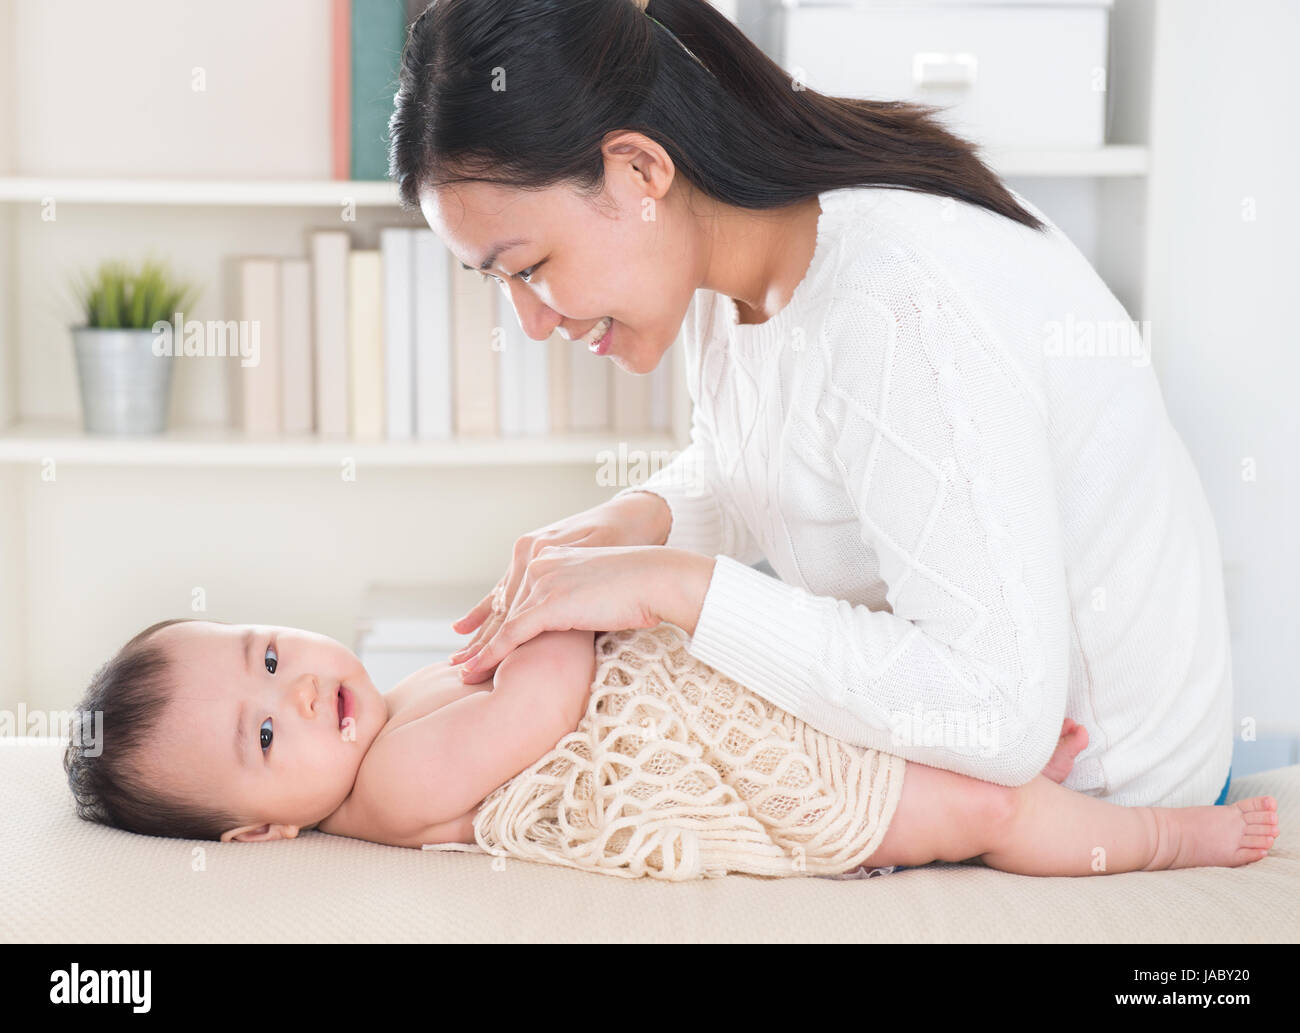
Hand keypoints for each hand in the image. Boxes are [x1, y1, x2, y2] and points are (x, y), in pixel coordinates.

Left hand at [449, 492, 669, 666]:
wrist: (657, 579)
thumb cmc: (640, 588)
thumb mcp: (598, 590)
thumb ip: (576, 600)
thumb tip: (572, 624)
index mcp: (550, 556)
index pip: (513, 594)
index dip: (492, 620)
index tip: (475, 640)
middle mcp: (540, 564)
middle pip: (502, 609)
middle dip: (480, 638)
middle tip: (458, 662)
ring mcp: (542, 581)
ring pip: (502, 623)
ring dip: (480, 651)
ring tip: (462, 674)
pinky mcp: (548, 603)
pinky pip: (512, 634)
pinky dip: (491, 655)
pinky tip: (476, 671)